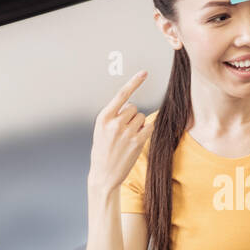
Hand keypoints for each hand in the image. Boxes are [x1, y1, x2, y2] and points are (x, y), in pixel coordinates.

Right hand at [88, 70, 152, 194]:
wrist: (103, 175)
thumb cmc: (102, 152)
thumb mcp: (100, 131)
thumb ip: (112, 117)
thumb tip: (129, 106)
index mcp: (103, 118)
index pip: (121, 94)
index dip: (134, 82)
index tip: (144, 73)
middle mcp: (115, 123)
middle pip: (133, 107)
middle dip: (131, 115)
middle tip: (124, 129)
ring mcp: (126, 133)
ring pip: (141, 117)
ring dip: (139, 124)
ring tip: (128, 137)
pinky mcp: (137, 142)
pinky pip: (149, 127)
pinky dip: (146, 130)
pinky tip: (137, 139)